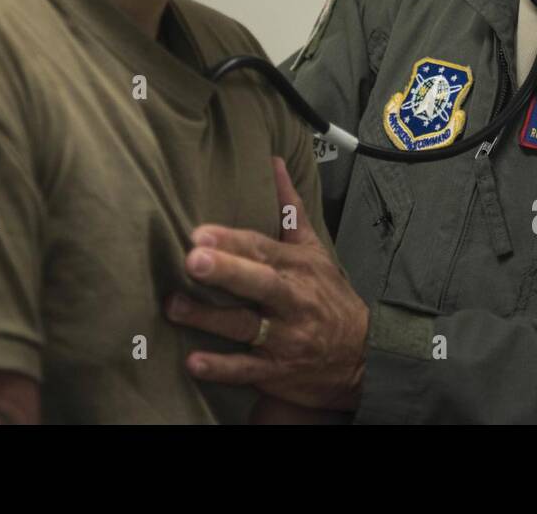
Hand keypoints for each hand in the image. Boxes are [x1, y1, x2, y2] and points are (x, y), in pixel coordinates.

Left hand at [166, 157, 368, 411]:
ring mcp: (284, 338)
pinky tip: (194, 362)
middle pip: (258, 283)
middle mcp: (291, 300)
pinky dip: (221, 368)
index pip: (262, 248)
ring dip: (208, 318)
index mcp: (297, 267)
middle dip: (226, 270)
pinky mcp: (277, 371)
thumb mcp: (315, 250)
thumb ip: (290, 208)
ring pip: (245, 326)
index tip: (199, 232)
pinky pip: (247, 371)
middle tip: (192, 259)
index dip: (231, 240)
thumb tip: (274, 163)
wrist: (362, 355)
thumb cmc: (329, 296)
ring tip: (174, 306)